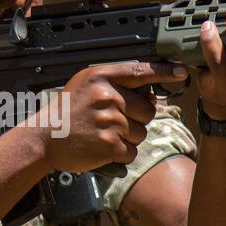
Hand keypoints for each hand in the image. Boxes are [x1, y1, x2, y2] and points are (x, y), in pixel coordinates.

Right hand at [31, 60, 186, 172]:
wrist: (44, 138)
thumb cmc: (67, 112)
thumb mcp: (87, 85)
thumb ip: (115, 82)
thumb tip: (150, 89)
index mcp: (102, 77)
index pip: (141, 71)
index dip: (164, 71)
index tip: (181, 72)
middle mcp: (108, 96)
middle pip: (148, 110)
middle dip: (137, 118)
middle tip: (112, 120)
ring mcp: (110, 121)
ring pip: (141, 133)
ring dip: (128, 138)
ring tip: (104, 134)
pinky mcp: (109, 145)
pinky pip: (131, 151)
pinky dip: (120, 154)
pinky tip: (102, 147)